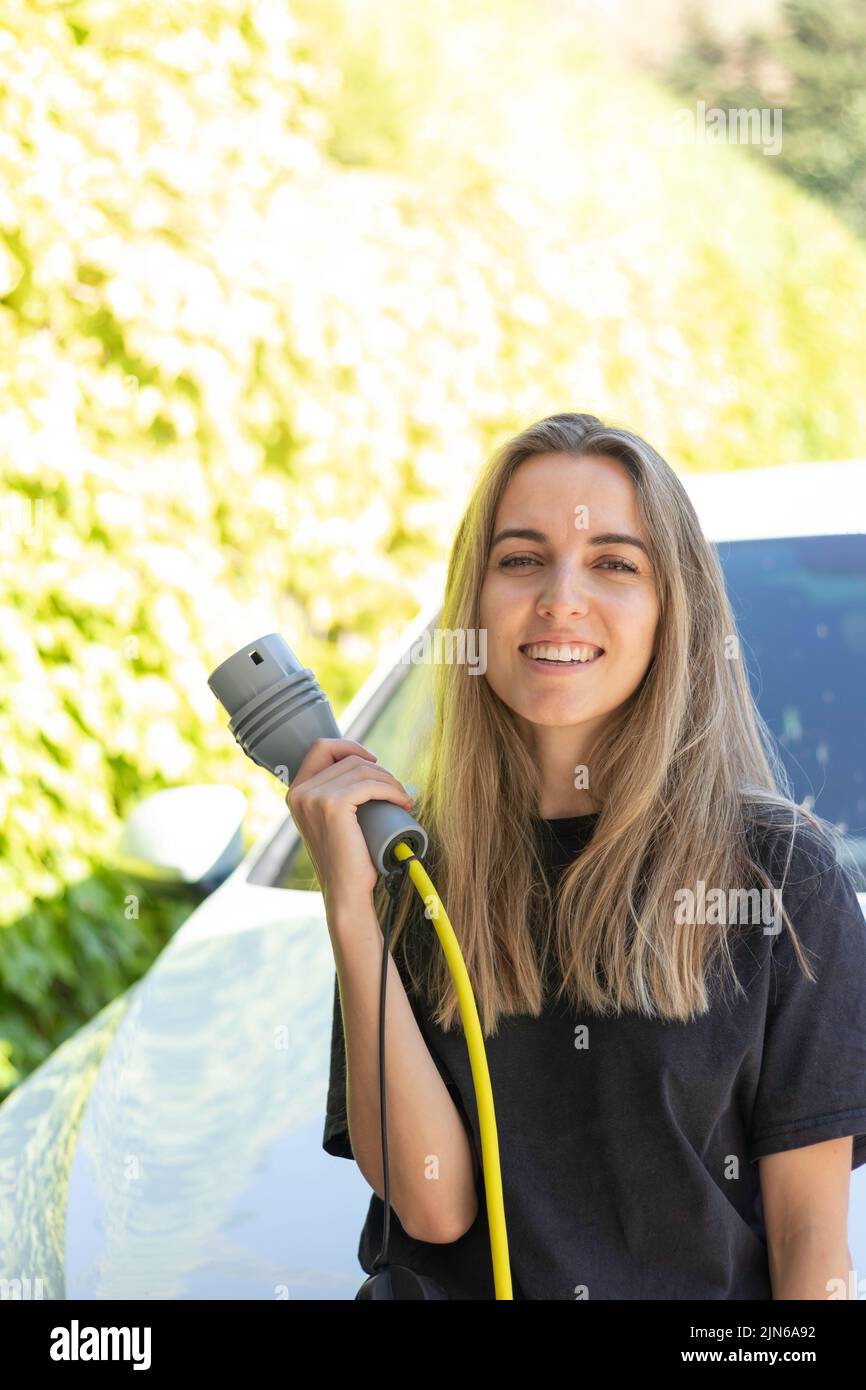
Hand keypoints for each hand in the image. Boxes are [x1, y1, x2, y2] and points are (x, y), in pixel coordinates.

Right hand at [286, 737, 414, 904]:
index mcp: (296, 792)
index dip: (350, 747)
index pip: (321, 747)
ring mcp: (313, 797)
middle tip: (396, 789)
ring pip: (361, 769)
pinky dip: (391, 790)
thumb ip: (335, 794)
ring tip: (402, 797)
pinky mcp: (333, 805)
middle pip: (347, 758)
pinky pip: (369, 785)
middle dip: (378, 769)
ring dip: (389, 780)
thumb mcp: (332, 819)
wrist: (346, 891)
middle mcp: (299, 792)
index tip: (374, 762)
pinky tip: (402, 801)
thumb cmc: (347, 858)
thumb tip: (366, 764)